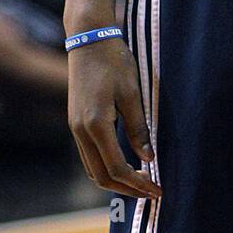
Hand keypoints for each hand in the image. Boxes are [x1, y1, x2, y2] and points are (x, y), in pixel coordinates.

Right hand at [67, 37, 160, 199]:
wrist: (89, 40)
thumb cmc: (114, 62)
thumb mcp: (132, 93)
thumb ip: (138, 128)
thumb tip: (148, 159)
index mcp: (96, 125)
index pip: (117, 168)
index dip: (138, 183)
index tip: (157, 189)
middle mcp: (80, 132)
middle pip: (100, 177)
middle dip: (126, 189)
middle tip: (151, 192)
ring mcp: (75, 128)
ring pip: (92, 169)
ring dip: (115, 181)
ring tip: (140, 183)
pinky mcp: (75, 122)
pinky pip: (89, 156)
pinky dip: (106, 167)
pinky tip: (125, 164)